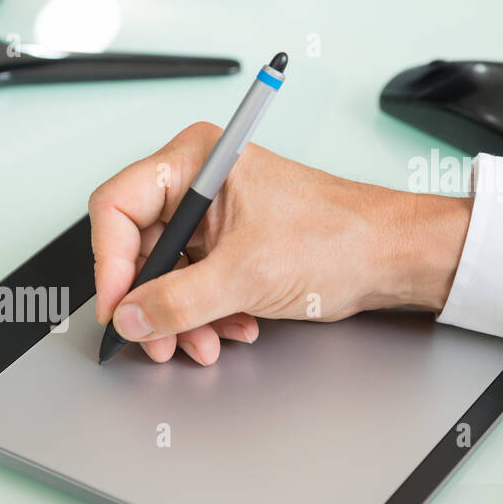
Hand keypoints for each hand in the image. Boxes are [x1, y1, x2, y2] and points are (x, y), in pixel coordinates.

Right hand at [88, 124, 471, 363]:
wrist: (392, 257)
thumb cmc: (339, 237)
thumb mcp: (246, 276)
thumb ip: (177, 301)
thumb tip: (130, 318)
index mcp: (195, 161)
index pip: (116, 207)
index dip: (110, 263)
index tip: (117, 307)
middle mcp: (197, 182)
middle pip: (138, 247)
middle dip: (151, 302)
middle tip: (156, 338)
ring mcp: (212, 216)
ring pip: (164, 275)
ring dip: (180, 317)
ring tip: (202, 342)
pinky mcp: (226, 245)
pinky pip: (192, 284)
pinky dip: (203, 314)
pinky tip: (230, 329)